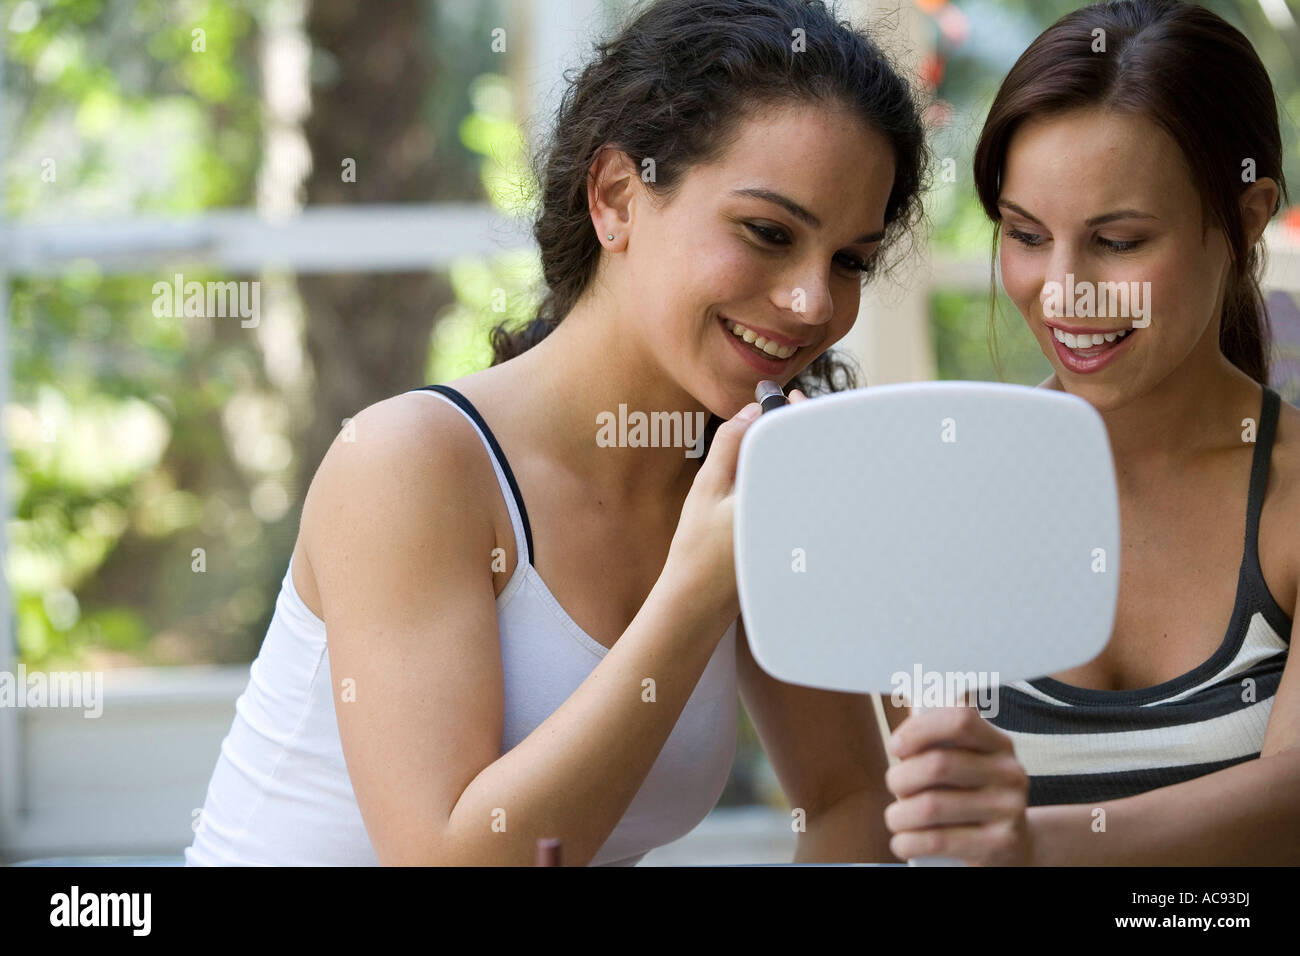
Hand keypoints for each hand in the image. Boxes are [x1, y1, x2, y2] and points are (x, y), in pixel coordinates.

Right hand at [663, 385, 806, 619]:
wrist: (698, 600)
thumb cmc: (698, 549)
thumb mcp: (707, 487)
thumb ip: (730, 444)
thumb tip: (751, 412)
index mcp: (779, 496)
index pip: (804, 446)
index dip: (801, 416)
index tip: (790, 399)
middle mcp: (797, 515)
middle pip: (812, 464)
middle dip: (801, 436)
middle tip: (784, 414)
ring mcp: (798, 531)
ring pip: (808, 483)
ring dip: (797, 461)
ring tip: (773, 448)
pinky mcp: (793, 543)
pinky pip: (800, 503)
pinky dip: (791, 484)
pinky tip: (772, 482)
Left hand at [883, 706, 1033, 864]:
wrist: (1010, 848)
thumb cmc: (969, 798)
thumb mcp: (964, 765)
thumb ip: (937, 742)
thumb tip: (903, 719)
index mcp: (999, 745)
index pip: (960, 720)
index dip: (919, 728)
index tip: (896, 746)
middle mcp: (1009, 774)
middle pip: (937, 764)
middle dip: (900, 777)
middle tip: (894, 786)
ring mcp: (1008, 811)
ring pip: (930, 806)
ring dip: (898, 815)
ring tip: (897, 818)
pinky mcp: (998, 846)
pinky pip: (935, 841)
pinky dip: (906, 841)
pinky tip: (903, 841)